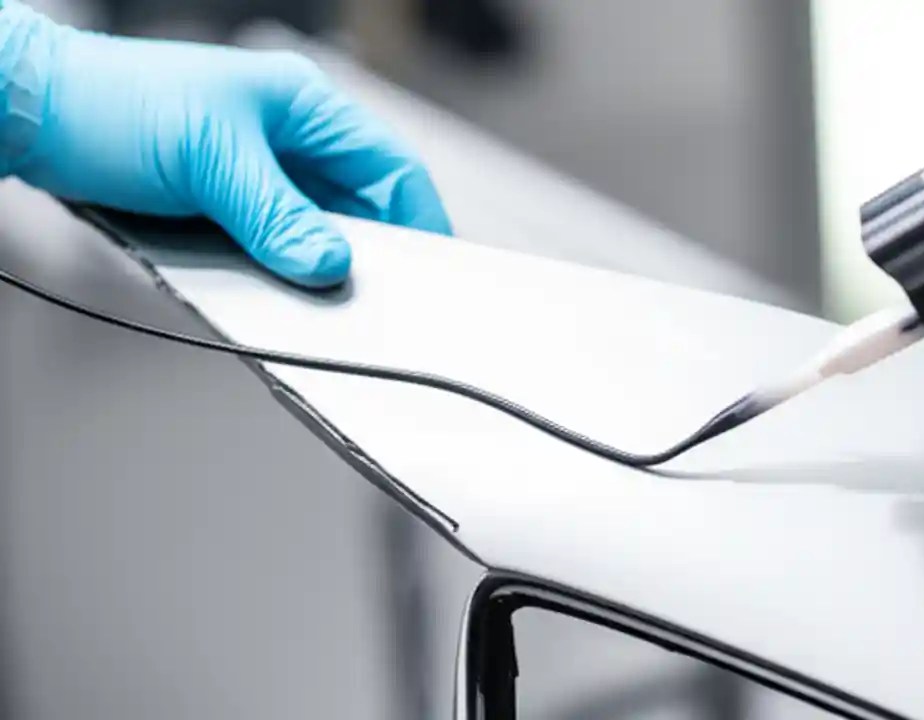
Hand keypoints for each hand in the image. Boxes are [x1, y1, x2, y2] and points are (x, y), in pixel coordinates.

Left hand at [0, 2, 450, 287]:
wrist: (32, 116)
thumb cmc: (114, 105)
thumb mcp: (210, 163)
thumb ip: (277, 218)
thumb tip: (330, 265)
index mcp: (306, 107)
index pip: (392, 168)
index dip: (420, 221)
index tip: (434, 272)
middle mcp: (290, 140)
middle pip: (359, 207)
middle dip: (370, 253)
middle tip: (377, 298)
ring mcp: (260, 174)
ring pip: (317, 232)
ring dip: (318, 265)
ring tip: (322, 299)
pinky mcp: (227, 205)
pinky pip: (274, 246)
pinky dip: (280, 271)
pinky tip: (276, 292)